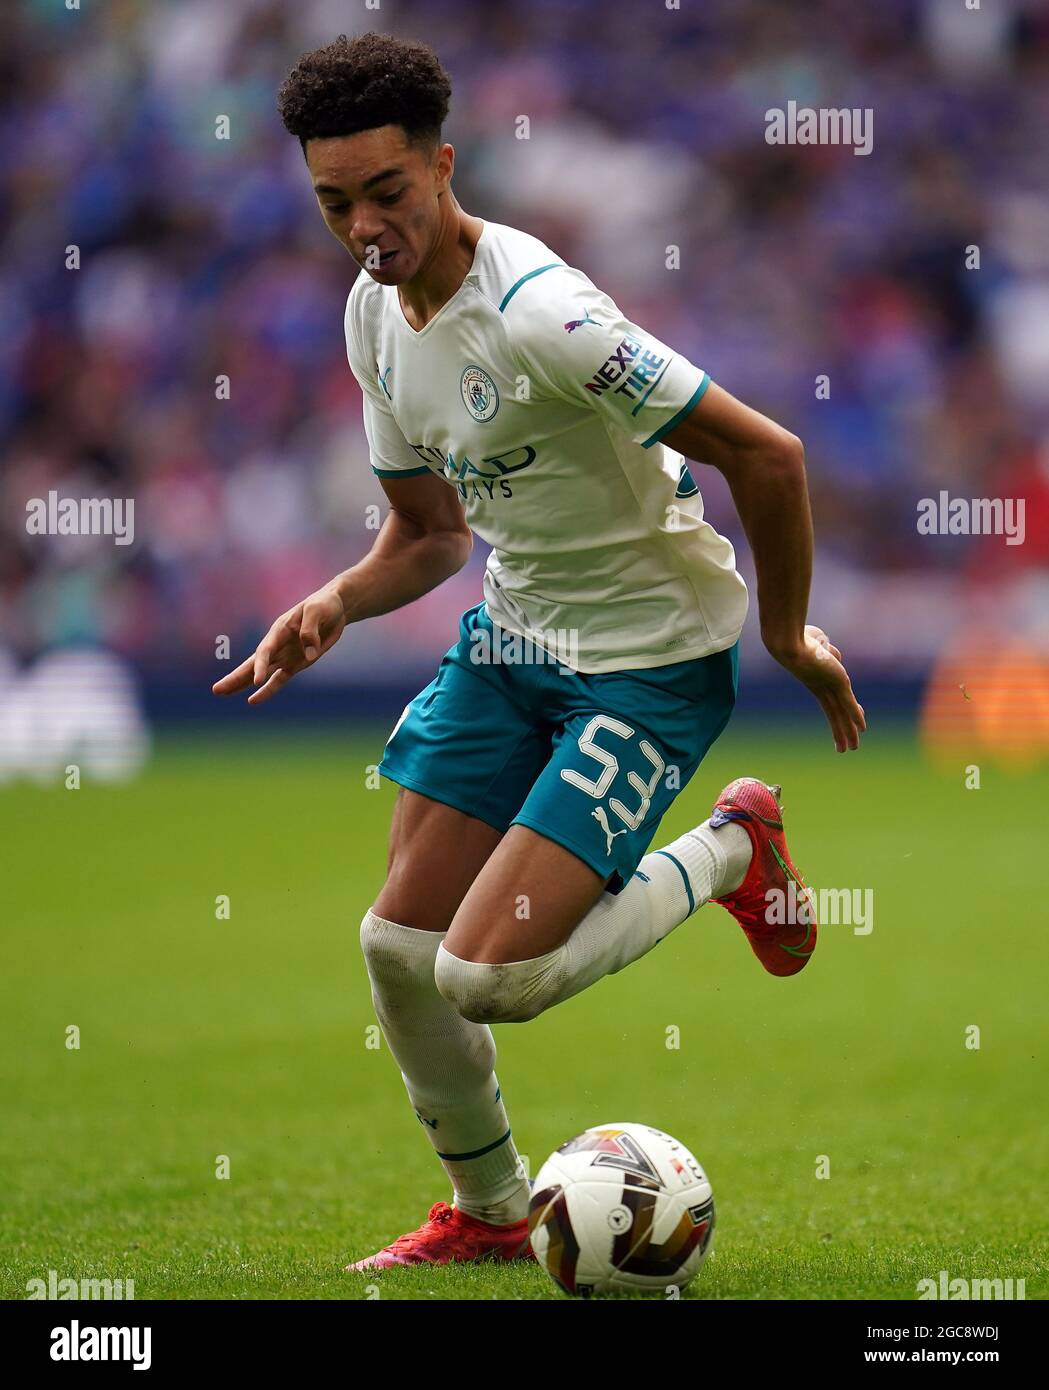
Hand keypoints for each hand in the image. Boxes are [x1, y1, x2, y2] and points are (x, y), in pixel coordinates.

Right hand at [212, 583, 347, 704]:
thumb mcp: (317, 611)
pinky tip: (252, 701)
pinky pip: (278, 680)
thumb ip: (311, 630)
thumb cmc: (323, 604)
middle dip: (235, 678)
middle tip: (216, 690)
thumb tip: (308, 655)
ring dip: (242, 684)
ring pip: (260, 674)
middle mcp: (278, 644)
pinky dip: (267, 691)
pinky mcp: (296, 663)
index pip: (265, 651)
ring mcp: (285, 655)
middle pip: (253, 664)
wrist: (334, 607)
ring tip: (223, 693)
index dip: (259, 666)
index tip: (255, 681)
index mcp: (280, 629)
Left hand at [769, 624, 865, 752]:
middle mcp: (822, 688)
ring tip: (852, 748)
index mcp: (816, 681)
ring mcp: (829, 687)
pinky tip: (862, 728)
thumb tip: (834, 655)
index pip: (830, 704)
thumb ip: (828, 650)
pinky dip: (856, 716)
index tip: (842, 728)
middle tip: (844, 749)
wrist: (789, 642)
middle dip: (840, 731)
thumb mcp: (818, 642)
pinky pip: (849, 703)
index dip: (838, 716)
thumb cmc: (799, 636)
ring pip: (841, 714)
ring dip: (849, 732)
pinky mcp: (838, 683)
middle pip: (834, 714)